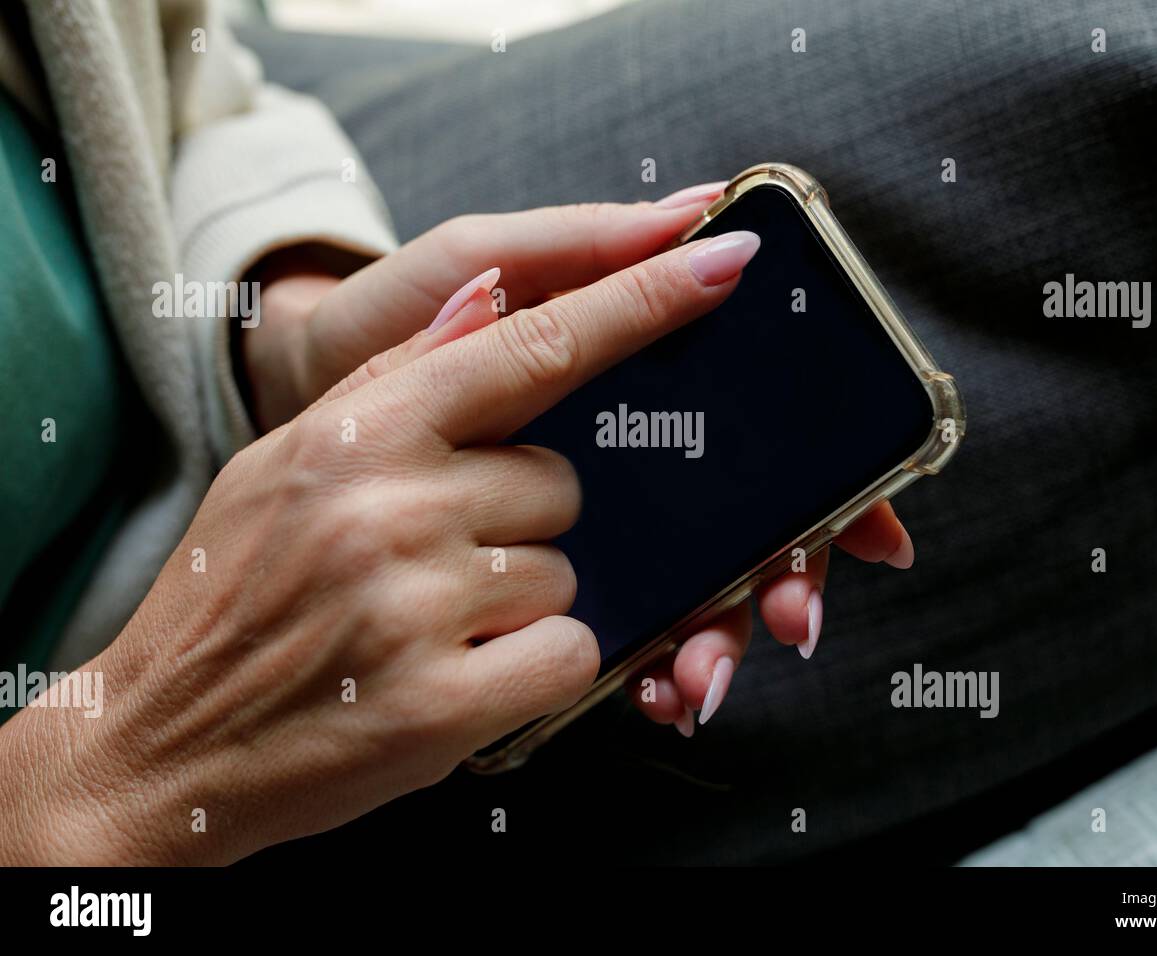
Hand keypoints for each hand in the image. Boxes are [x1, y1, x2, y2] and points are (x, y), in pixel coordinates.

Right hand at [0, 215, 757, 863]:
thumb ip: (398, 372)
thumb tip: (494, 293)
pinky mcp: (441, 702)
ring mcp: (416, 604)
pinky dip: (533, 667)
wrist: (158, 740)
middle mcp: (391, 504)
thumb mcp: (290, 459)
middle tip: (436, 561)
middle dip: (522, 524)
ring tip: (427, 624)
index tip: (721, 259)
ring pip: (567, 572)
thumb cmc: (233, 591)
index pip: (534, 344)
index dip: (640, 299)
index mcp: (360, 429)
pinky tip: (459, 676)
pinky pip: (570, 652)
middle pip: (561, 484)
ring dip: (519, 600)